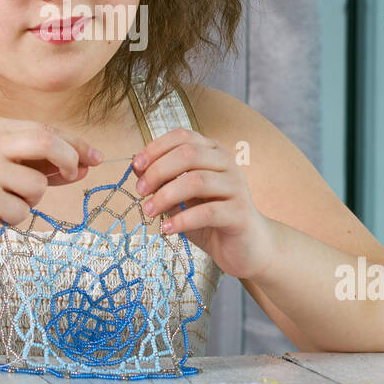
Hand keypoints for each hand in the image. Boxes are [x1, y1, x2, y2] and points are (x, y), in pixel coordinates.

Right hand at [0, 116, 101, 252]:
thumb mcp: (3, 166)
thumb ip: (41, 164)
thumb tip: (84, 164)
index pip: (46, 130)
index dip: (75, 144)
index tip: (95, 157)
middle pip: (46, 141)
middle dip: (68, 159)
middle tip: (73, 175)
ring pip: (37, 186)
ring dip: (31, 201)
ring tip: (6, 202)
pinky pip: (22, 211)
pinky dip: (15, 219)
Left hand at [132, 128, 276, 279]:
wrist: (247, 247)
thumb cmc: (210, 219)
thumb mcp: (181, 197)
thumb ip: (162, 180)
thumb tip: (135, 166)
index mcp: (213, 152)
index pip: (183, 136)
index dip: (156, 148)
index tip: (136, 166)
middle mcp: (228, 164)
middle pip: (188, 154)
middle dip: (158, 171)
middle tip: (141, 191)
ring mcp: (237, 187)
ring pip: (196, 181)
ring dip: (166, 196)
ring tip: (149, 211)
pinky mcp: (240, 213)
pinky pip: (207, 212)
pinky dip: (182, 220)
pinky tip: (167, 229)